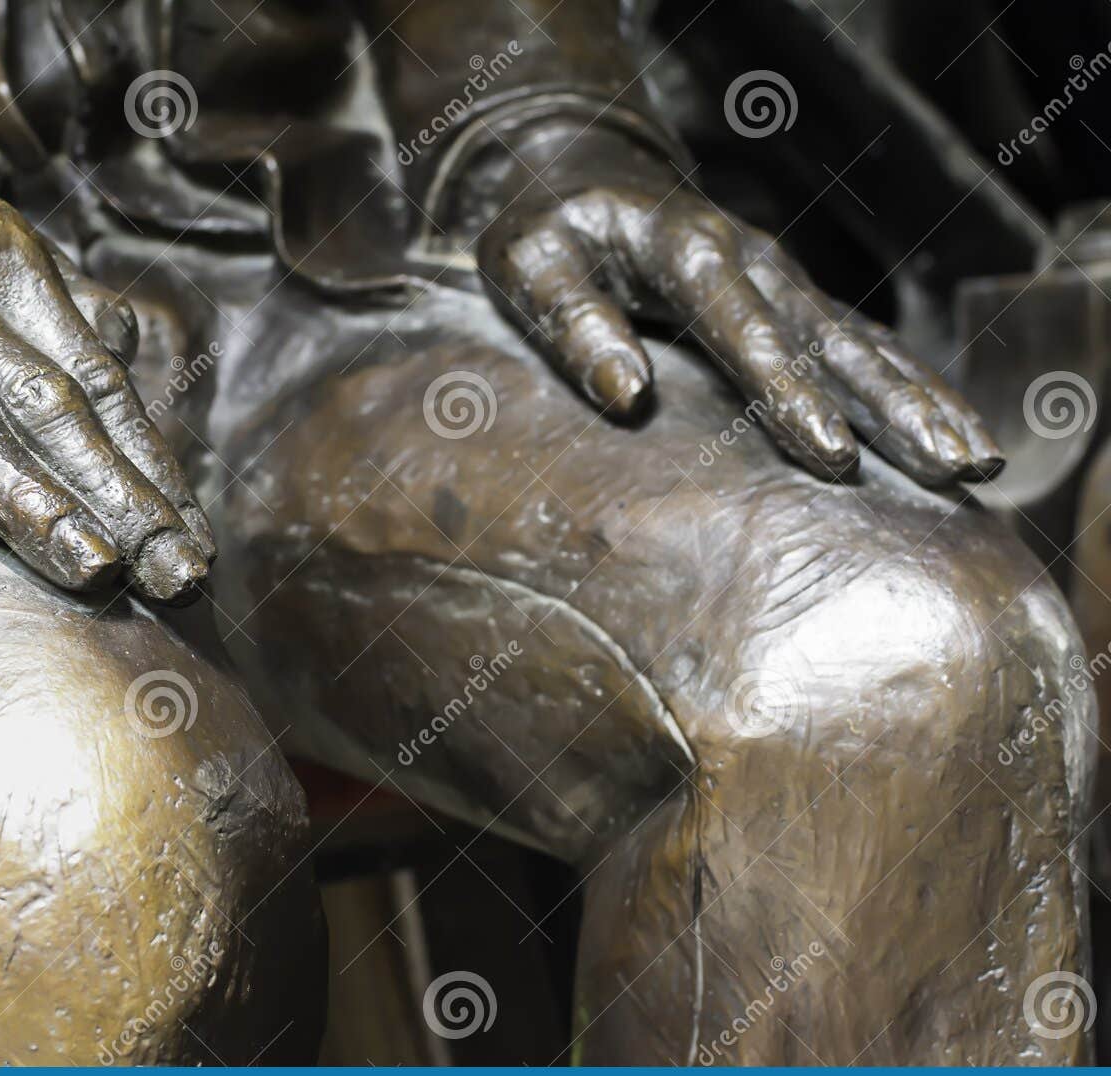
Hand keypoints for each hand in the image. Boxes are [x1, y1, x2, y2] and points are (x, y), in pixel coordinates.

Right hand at [0, 164, 213, 601]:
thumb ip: (52, 300)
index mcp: (2, 250)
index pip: (94, 376)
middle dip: (120, 495)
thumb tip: (130, 348)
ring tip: (96, 569)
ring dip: (35, 500)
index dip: (150, 463)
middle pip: (47, 402)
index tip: (194, 537)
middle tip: (176, 574)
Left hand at [479, 183, 1001, 484]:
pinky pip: (862, 346)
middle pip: (832, 341)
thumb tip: (629, 397)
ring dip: (922, 401)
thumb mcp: (530, 265)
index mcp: (687, 253)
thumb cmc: (549, 232)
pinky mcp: (792, 302)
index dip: (791, 396)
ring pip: (864, 344)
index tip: (832, 457)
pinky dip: (911, 387)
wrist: (587, 177)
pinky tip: (953, 433)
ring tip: (977, 460)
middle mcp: (753, 263)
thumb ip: (574, 323)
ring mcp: (781, 281)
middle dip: (894, 406)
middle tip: (950, 465)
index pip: (747, 332)